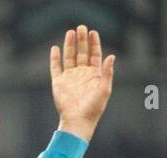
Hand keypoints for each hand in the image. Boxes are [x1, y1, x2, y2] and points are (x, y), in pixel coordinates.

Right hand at [50, 25, 114, 141]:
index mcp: (94, 75)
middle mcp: (81, 74)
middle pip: (81, 52)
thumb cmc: (93, 108)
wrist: (78, 121)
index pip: (94, 54)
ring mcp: (69, 78)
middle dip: (82, 40)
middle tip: (81, 28)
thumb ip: (107, 72)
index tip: (93, 32)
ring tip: (70, 32)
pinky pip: (55, 68)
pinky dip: (54, 58)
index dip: (94, 43)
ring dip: (69, 45)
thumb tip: (111, 56)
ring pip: (69, 57)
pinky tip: (55, 48)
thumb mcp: (105, 89)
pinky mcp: (58, 83)